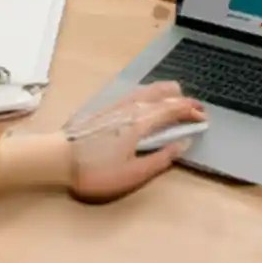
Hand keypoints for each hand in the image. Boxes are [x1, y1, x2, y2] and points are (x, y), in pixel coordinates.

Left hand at [64, 81, 206, 203]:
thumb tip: (183, 144)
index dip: (192, 111)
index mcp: (141, 121)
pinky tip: (150, 104)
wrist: (58, 158)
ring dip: (168, 94)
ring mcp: (119, 104)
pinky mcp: (108, 106)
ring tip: (176, 104)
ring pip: (151, 89)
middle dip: (183, 99)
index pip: (174, 108)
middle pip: (165, 92)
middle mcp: (132, 107)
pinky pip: (138, 93)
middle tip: (194, 110)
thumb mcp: (133, 173)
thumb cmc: (95, 170)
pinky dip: (153, 94)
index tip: (204, 117)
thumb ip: (161, 159)